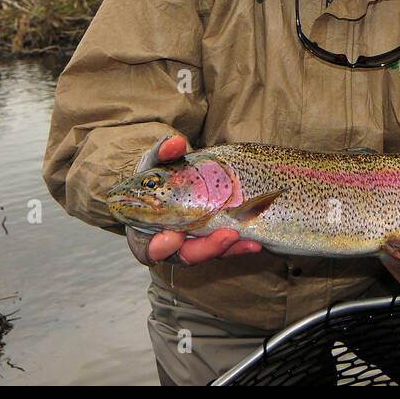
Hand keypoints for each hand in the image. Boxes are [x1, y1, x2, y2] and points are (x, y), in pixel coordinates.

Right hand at [125, 135, 262, 264]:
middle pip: (184, 255)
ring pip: (207, 254)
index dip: (160, 247)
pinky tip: (254, 241)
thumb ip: (163, 152)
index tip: (173, 237)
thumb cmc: (157, 174)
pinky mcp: (208, 243)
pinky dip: (237, 246)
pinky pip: (222, 249)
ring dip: (227, 248)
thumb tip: (175, 143)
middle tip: (227, 235)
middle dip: (205, 248)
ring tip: (245, 237)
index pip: (150, 249)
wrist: (172, 182)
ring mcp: (190, 246)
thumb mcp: (156, 162)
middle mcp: (167, 246)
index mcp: (145, 232)